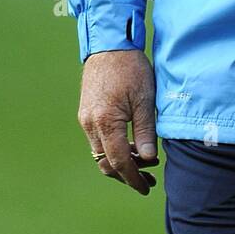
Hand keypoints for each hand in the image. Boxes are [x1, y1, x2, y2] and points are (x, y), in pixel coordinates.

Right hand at [78, 49, 158, 194]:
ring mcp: (85, 119)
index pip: (118, 162)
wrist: (109, 45)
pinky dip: (113, 149)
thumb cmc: (131, 69)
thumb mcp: (145, 100)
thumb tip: (148, 159)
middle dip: (126, 175)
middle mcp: (90, 124)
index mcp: (106, 122)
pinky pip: (98, 140)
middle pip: (105, 163)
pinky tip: (131, 146)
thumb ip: (145, 131)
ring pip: (100, 153)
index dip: (133, 178)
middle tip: (149, 180)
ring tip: (144, 164)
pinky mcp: (86, 113)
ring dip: (120, 162)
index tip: (146, 188)